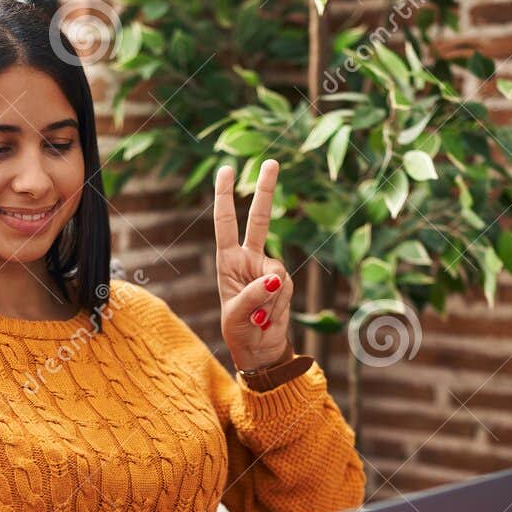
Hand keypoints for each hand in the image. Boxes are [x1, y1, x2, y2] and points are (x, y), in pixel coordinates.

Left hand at [214, 158, 295, 371]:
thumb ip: (253, 295)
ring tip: (259, 317)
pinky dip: (279, 304)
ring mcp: (269, 270)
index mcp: (227, 261)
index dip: (226, 197)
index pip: (226, 223)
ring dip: (269, 297)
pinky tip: (270, 317)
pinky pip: (286, 287)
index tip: (228, 170)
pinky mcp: (285, 283)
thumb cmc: (240, 332)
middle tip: (272, 161)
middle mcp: (249, 259)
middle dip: (267, 191)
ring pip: (277, 271)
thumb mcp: (237, 316)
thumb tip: (275, 275)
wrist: (260, 350)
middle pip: (261, 220)